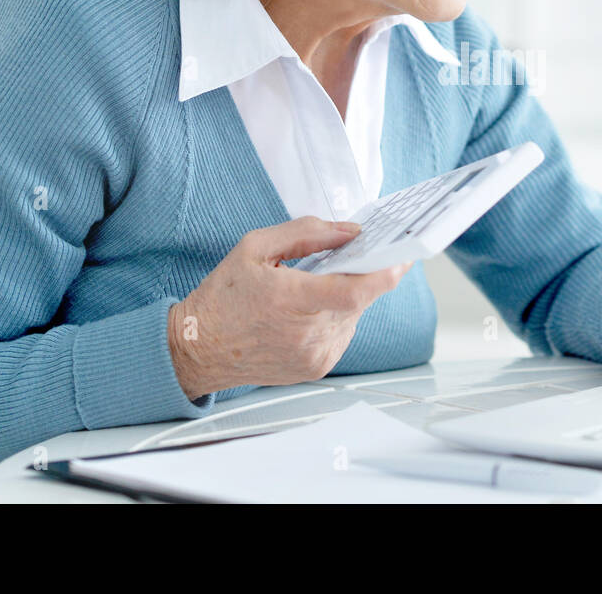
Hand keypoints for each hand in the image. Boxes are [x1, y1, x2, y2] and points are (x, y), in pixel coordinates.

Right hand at [167, 216, 407, 398]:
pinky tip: (309, 309)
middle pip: (359, 300)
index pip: (356, 291)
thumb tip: (350, 231)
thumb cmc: (224, 295)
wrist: (198, 348)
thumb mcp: (255, 247)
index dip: (385, 272)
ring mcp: (315, 356)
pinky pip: (343, 333)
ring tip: (316, 286)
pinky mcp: (318, 369)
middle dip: (363, 275)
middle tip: (357, 256)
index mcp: (291, 301)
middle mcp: (308, 335)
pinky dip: (336, 316)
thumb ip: (306, 233)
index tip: (402, 255)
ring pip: (354, 316)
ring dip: (347, 297)